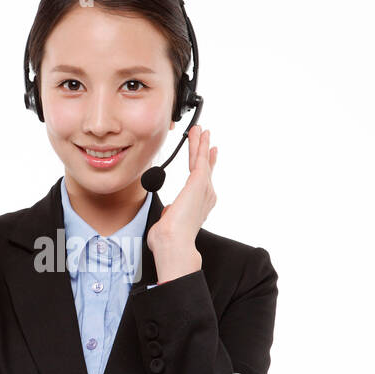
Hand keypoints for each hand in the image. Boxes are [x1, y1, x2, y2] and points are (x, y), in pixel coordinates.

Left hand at [146, 124, 217, 261]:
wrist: (173, 244)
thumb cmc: (168, 241)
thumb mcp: (168, 224)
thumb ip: (170, 215)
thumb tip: (169, 212)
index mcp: (198, 205)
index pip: (201, 181)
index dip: (204, 167)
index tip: (205, 157)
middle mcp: (205, 196)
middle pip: (205, 167)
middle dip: (205, 151)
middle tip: (206, 137)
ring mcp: (203, 188)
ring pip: (202, 160)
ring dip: (200, 144)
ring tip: (200, 130)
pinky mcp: (199, 182)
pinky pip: (200, 158)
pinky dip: (200, 145)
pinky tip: (199, 134)